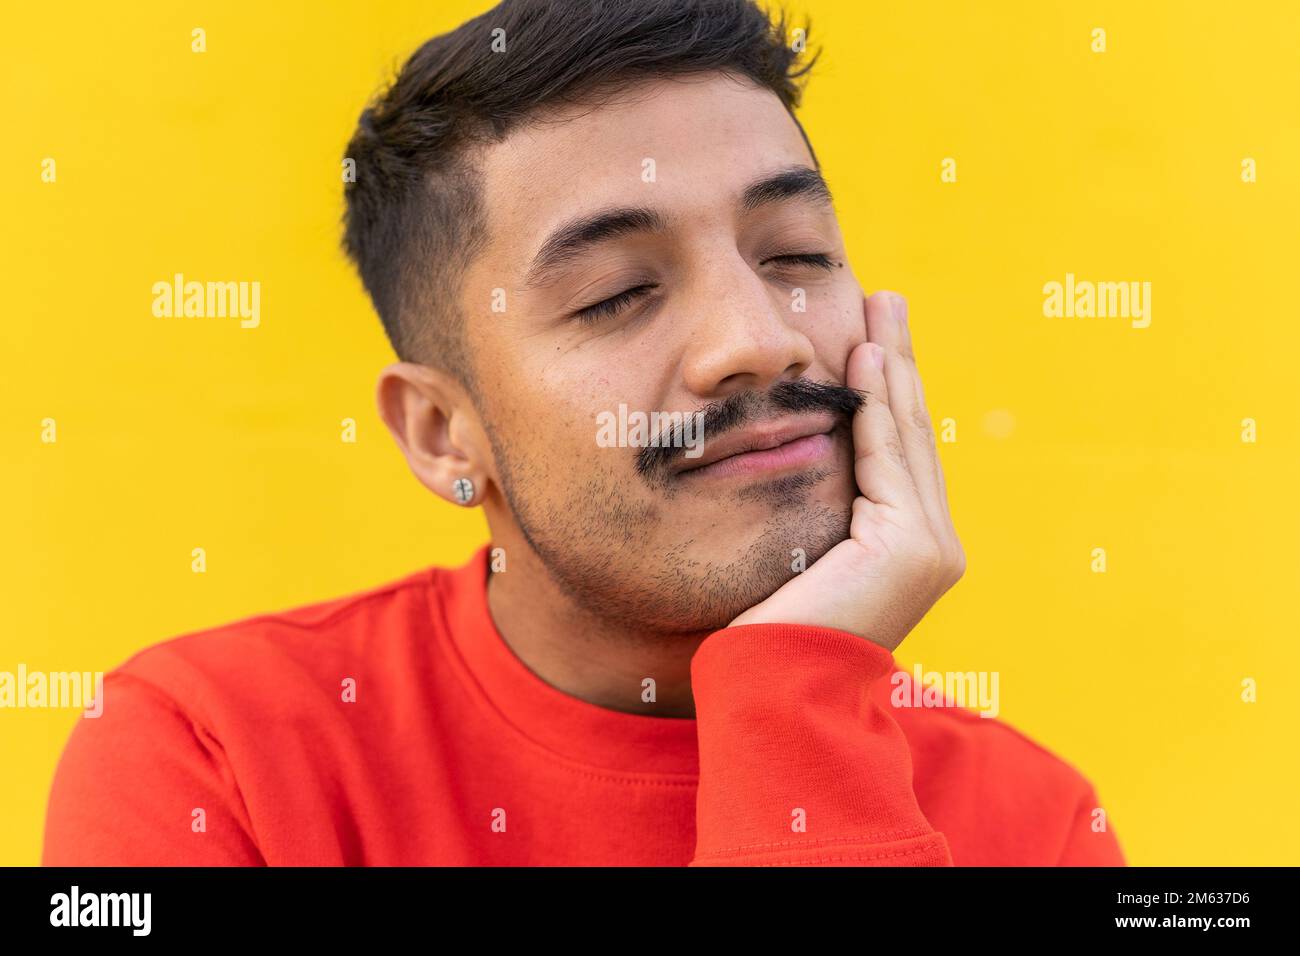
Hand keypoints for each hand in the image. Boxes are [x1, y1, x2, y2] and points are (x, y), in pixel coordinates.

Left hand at [728, 291, 965, 651]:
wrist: (769, 686)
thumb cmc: (768, 630)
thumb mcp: (797, 550)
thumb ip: (815, 507)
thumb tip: (790, 449)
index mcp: (905, 548)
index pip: (894, 451)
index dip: (886, 390)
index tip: (869, 337)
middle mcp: (931, 546)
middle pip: (909, 433)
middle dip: (898, 362)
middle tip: (886, 300)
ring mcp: (929, 548)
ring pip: (903, 436)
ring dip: (894, 367)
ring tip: (882, 309)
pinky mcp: (912, 547)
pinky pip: (886, 459)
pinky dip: (876, 407)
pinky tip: (864, 361)